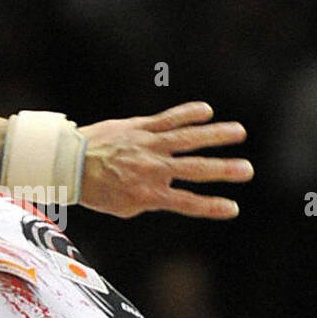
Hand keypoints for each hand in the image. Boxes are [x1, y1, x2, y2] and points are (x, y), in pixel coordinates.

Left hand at [79, 101, 251, 218]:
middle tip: (247, 170)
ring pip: (188, 138)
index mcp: (149, 194)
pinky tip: (207, 110)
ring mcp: (149, 145)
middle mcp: (153, 168)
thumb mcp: (123, 207)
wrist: (69, 162)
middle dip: (224, 170)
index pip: (188, 203)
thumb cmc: (95, 189)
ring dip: (216, 135)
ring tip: (239, 131)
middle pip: (196, 169)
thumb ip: (148, 201)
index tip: (233, 208)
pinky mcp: (140, 127)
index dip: (212, 206)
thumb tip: (166, 197)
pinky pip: (169, 119)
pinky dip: (188, 113)